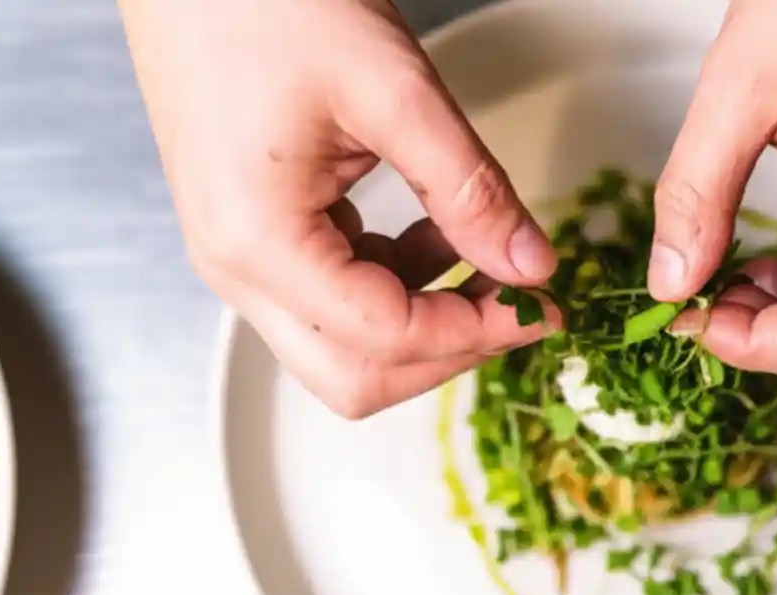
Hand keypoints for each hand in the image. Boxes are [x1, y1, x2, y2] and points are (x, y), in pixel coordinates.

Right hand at [121, 0, 558, 417]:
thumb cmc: (269, 1)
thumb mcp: (394, 91)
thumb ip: (469, 189)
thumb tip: (531, 266)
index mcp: (259, 241)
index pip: (385, 340)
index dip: (477, 335)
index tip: (541, 307)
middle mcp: (235, 268)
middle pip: (355, 376)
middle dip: (448, 352)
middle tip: (517, 305)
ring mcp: (238, 255)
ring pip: (345, 346)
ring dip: (426, 321)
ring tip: (488, 262)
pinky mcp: (254, 234)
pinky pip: (332, 298)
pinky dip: (396, 285)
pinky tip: (437, 235)